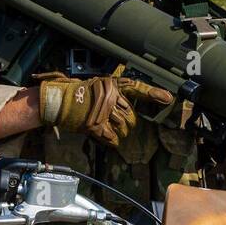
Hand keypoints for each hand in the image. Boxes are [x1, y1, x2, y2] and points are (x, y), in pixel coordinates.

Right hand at [36, 73, 173, 147]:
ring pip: (124, 128)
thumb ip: (115, 96)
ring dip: (119, 132)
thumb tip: (129, 112)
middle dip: (127, 123)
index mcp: (112, 85)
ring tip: (107, 127)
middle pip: (131, 116)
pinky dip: (110, 139)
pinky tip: (103, 134)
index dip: (153, 94)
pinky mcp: (95, 125)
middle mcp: (109, 96)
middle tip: (115, 122)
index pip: (137, 88)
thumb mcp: (97, 87)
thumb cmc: (77, 95)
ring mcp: (102, 111)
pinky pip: (112, 137)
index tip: (169, 98)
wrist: (56, 102)